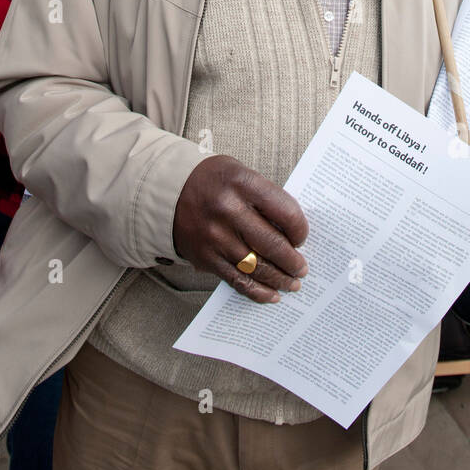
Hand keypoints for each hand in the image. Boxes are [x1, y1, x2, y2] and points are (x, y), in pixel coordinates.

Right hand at [172, 154, 308, 302]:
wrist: (167, 192)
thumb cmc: (212, 181)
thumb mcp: (240, 174)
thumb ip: (264, 197)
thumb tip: (291, 231)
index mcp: (242, 184)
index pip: (285, 212)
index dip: (300, 229)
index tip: (302, 237)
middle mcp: (228, 210)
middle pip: (273, 244)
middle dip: (293, 261)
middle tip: (302, 268)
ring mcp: (215, 236)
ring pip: (257, 266)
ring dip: (279, 279)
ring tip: (292, 283)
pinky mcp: (206, 257)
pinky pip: (237, 280)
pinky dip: (257, 291)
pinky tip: (272, 294)